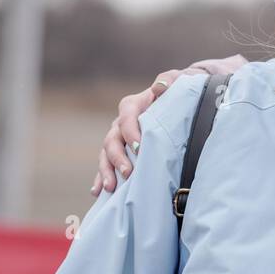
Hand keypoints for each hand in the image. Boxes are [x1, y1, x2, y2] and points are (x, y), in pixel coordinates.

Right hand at [90, 55, 247, 194]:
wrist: (177, 103)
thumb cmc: (177, 93)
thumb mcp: (177, 82)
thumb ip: (169, 81)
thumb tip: (161, 86)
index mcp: (134, 105)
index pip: (127, 116)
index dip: (130, 131)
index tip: (138, 147)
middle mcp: (122, 122)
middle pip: (112, 139)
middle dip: (117, 157)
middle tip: (128, 173)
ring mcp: (119, 138)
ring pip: (106, 154)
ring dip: (106, 171)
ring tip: (110, 187)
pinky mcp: (120, 152)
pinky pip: (106, 165)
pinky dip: (100, 177)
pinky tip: (97, 191)